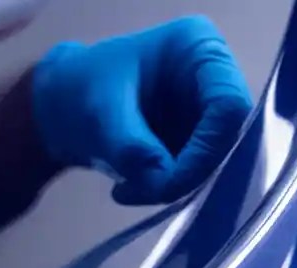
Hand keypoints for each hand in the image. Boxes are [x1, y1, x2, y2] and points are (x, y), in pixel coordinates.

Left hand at [32, 15, 250, 204]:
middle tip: (143, 190)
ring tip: (130, 188)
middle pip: (231, 138)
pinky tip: (137, 185)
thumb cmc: (79, 90)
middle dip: (190, 175)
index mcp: (199, 48)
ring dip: (179, 187)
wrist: (65, 107)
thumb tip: (163, 181)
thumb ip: (131, 146)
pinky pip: (206, 174)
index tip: (166, 184)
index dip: (207, 151)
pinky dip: (173, 190)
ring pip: (221, 163)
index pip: (229, 106)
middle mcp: (217, 77)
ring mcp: (214, 110)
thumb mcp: (97, 113)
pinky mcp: (207, 139)